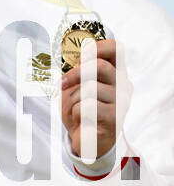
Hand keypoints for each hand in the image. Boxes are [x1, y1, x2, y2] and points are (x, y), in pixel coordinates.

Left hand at [61, 39, 128, 160]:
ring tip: (75, 109)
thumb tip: (74, 55)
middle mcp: (122, 85)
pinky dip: (75, 112)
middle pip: (99, 65)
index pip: (116, 48)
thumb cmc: (81, 108)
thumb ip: (80, 70)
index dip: (97, 47)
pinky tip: (81, 120)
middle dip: (75, 73)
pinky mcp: (114, 118)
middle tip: (63, 84)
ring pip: (90, 88)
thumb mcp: (77, 86)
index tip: (81, 56)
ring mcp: (121, 101)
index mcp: (115, 73)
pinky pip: (86, 106)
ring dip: (72, 98)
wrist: (87, 139)